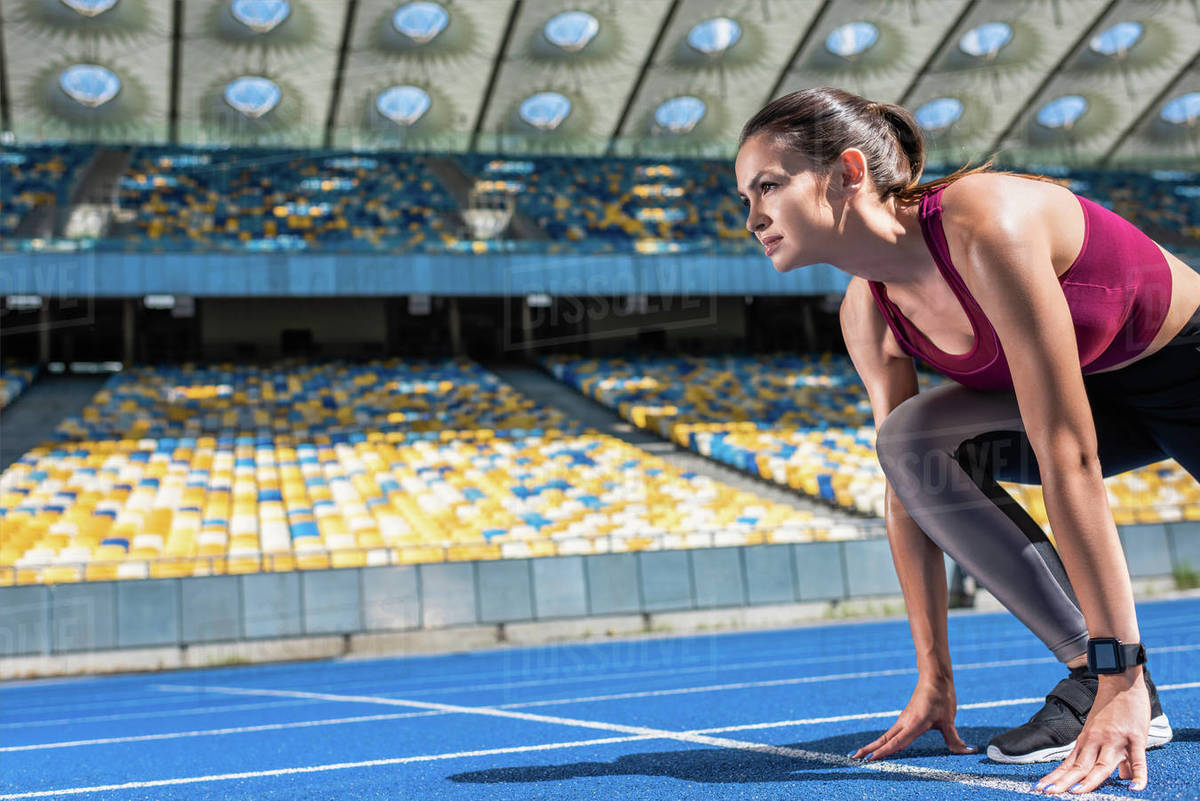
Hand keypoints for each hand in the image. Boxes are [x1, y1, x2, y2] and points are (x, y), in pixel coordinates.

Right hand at [851, 677, 975, 760]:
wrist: (935, 677)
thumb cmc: (941, 697)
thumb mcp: (948, 720)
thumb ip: (955, 740)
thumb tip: (968, 751)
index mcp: (913, 724)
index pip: (895, 742)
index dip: (883, 752)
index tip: (870, 759)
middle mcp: (905, 722)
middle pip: (884, 739)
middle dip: (869, 749)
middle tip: (854, 757)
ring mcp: (904, 720)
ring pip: (886, 736)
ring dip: (875, 745)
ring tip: (863, 753)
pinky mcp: (906, 717)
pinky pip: (892, 732)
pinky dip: (884, 740)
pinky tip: (883, 745)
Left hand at [1035, 671, 1150, 793]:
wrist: (1121, 680)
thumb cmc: (1112, 707)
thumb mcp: (1103, 731)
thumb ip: (1107, 755)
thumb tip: (1122, 778)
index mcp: (1086, 740)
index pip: (1069, 763)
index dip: (1056, 776)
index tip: (1042, 787)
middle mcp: (1096, 741)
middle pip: (1079, 767)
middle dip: (1064, 782)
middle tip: (1048, 793)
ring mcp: (1114, 740)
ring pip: (1101, 766)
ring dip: (1088, 781)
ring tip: (1076, 793)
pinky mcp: (1134, 737)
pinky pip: (1137, 759)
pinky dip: (1137, 775)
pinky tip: (1133, 788)